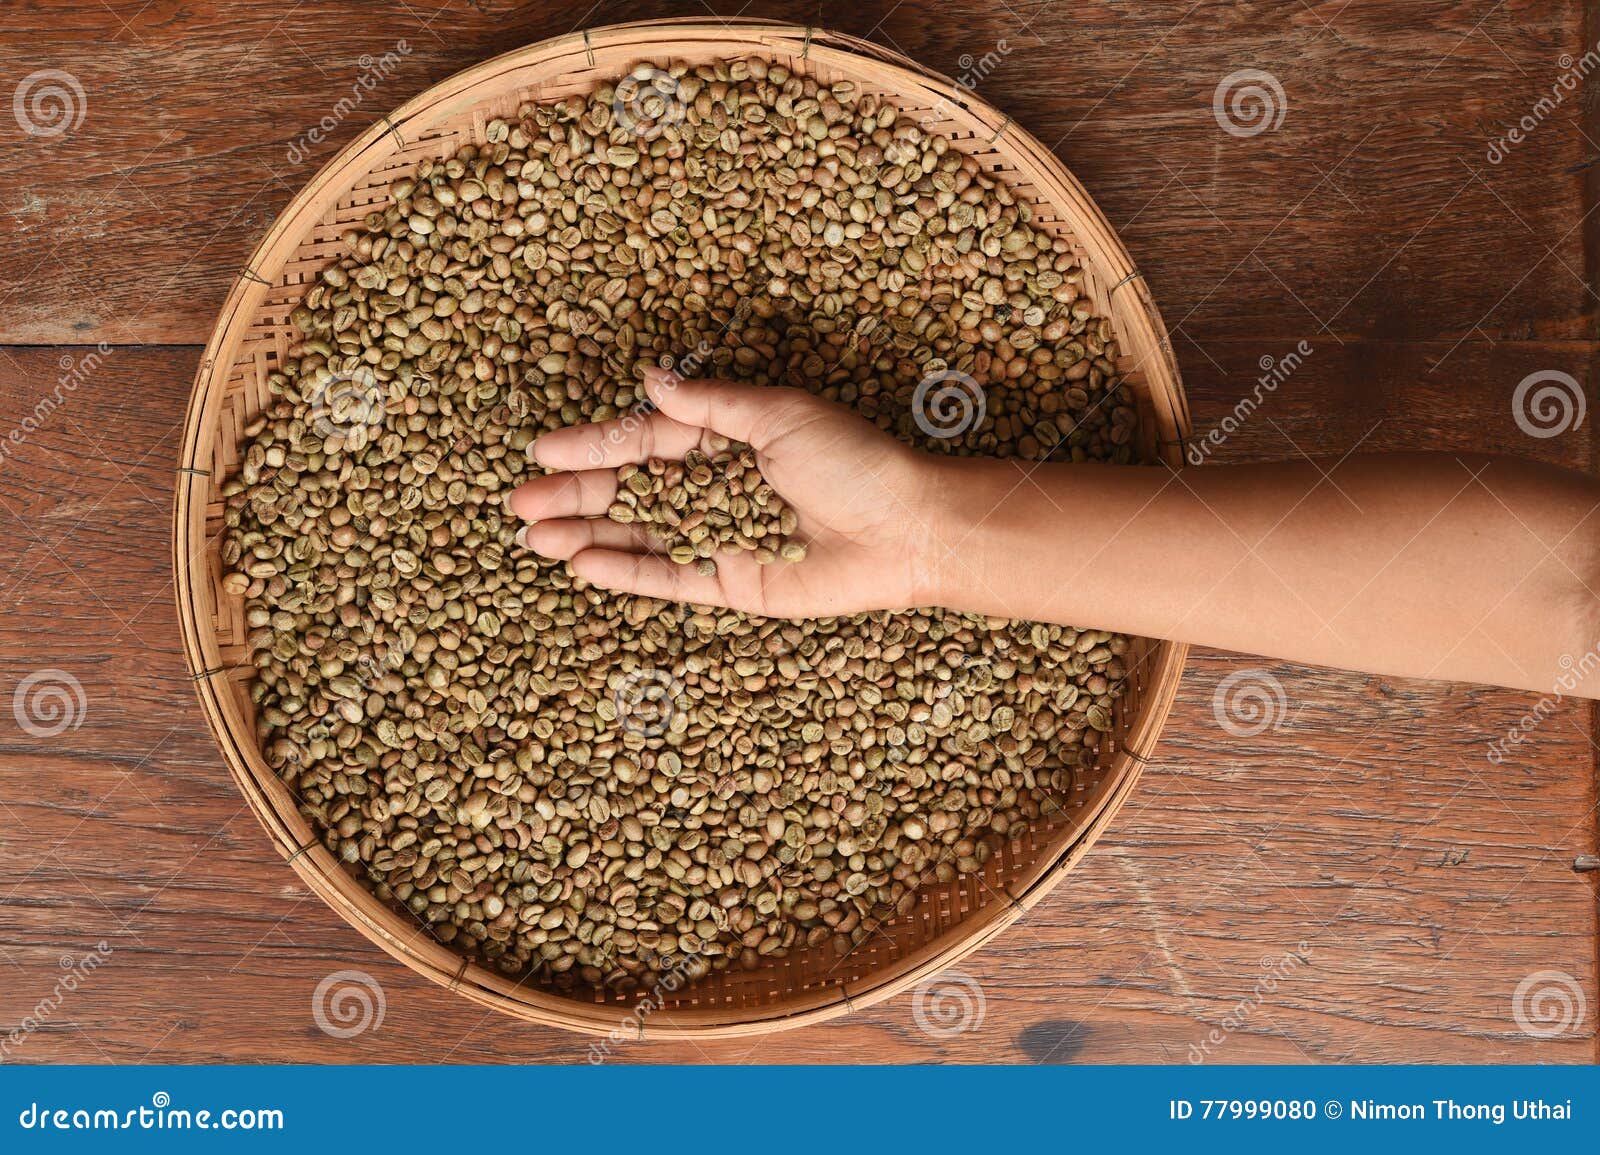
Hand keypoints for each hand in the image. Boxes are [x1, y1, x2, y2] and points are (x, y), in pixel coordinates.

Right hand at [507, 366, 938, 616]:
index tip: (543, 451)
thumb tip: (651, 377)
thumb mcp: (780, 417)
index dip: (594, 446)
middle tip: (518, 502)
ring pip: (639, 536)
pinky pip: (670, 577)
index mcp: (727, 441)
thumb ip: (710, 406)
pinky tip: (583, 566)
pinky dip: (627, 572)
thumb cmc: (854, 462)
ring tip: (533, 537)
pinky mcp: (733, 581)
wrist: (908, 530)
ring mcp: (721, 537)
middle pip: (631, 492)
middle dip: (575, 496)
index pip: (645, 441)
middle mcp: (718, 488)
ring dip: (587, 536)